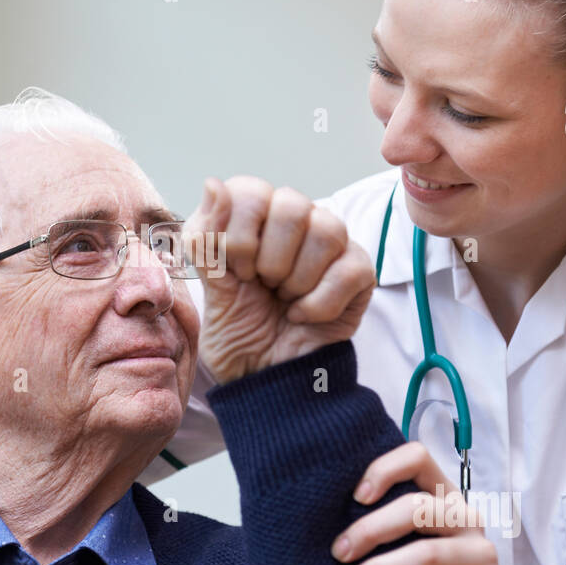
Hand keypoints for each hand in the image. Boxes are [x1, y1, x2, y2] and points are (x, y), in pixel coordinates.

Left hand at [184, 177, 374, 382]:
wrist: (268, 381)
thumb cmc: (239, 333)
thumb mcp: (211, 290)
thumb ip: (206, 240)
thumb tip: (213, 183)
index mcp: (252, 219)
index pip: (249, 190)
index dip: (239, 235)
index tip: (236, 272)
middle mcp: (292, 222)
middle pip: (292, 204)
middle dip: (270, 258)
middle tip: (262, 286)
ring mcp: (330, 245)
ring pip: (326, 229)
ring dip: (296, 280)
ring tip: (284, 300)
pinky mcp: (359, 272)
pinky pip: (348, 269)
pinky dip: (319, 303)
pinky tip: (303, 317)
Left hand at [330, 442, 507, 564]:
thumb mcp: (402, 540)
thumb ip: (379, 520)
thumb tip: (316, 512)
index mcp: (442, 494)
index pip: (418, 458)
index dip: (385, 469)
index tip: (355, 496)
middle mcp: (467, 516)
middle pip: (418, 509)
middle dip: (370, 531)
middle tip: (338, 553)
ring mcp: (484, 552)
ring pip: (429, 554)